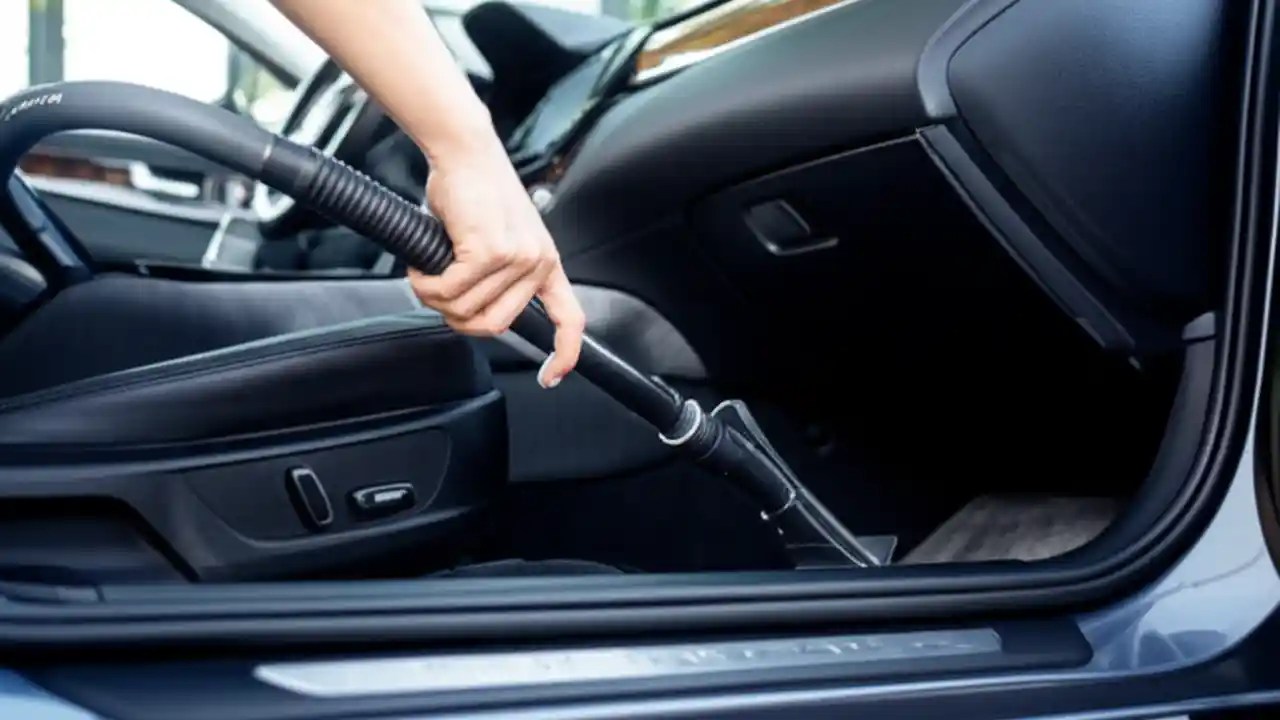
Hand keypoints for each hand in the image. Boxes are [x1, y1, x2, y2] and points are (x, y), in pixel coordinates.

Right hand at [407, 141, 584, 388]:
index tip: (551, 376)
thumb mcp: (497, 239)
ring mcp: (516, 258)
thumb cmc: (473, 190)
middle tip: (437, 294)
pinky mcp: (489, 251)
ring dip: (434, 297)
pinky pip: (450, 290)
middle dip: (455, 318)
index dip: (564, 353)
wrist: (464, 151)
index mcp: (545, 263)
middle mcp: (537, 263)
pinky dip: (426, 283)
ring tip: (426, 271)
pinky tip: (421, 266)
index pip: (570, 319)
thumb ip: (495, 277)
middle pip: (494, 326)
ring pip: (466, 310)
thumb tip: (470, 313)